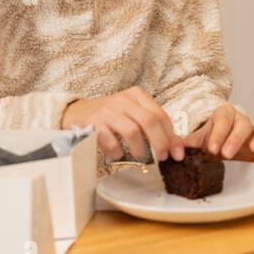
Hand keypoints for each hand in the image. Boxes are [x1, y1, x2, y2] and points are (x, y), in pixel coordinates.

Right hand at [61, 87, 184, 162]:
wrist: (75, 112)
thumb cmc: (111, 117)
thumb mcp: (134, 116)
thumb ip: (155, 128)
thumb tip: (178, 147)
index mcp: (137, 95)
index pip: (161, 115)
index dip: (171, 136)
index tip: (176, 153)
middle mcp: (123, 99)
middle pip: (150, 121)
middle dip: (160, 143)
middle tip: (162, 158)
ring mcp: (107, 110)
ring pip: (132, 131)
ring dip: (140, 149)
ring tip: (140, 157)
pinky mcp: (93, 122)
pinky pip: (111, 141)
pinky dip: (118, 152)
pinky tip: (117, 155)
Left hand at [186, 104, 253, 160]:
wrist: (214, 152)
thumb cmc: (205, 146)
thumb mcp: (192, 146)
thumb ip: (183, 146)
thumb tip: (171, 150)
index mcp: (221, 117)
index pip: (222, 117)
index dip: (218, 131)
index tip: (212, 148)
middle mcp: (239, 121)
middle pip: (242, 122)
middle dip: (234, 137)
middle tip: (226, 154)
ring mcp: (253, 131)